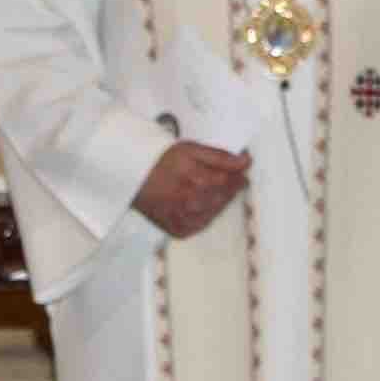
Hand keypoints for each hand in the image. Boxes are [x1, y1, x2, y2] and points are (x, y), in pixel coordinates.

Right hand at [132, 141, 247, 238]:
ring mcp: (185, 219)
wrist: (133, 177)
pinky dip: (205, 214)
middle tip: (230, 178)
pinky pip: (202, 224)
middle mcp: (191, 203)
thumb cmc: (161, 162)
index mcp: (197, 181)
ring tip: (208, 188)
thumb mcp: (191, 150)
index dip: (239, 174)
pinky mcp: (179, 230)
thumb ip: (221, 157)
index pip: (231, 180)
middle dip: (230, 186)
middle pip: (224, 197)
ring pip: (215, 211)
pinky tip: (199, 202)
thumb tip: (245, 162)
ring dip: (219, 200)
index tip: (241, 168)